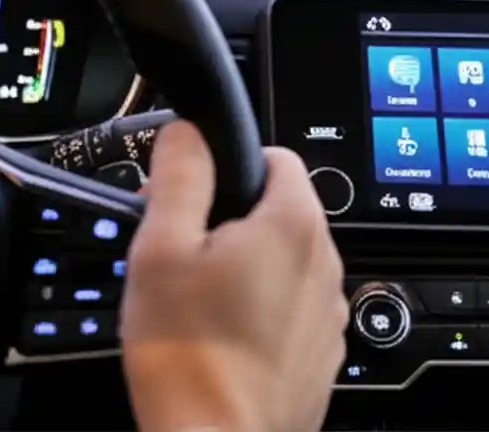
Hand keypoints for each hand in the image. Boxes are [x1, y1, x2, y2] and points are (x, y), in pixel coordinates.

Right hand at [120, 121, 346, 431]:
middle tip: (178, 253)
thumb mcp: (160, 245)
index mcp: (292, 226)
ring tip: (195, 301)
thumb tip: (189, 131)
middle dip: (227, 219)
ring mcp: (328, 313)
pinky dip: (256, 311)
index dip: (225, 164)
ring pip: (282, 261)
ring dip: (242, 267)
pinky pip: (288, 308)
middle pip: (278, 210)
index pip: (276, 155)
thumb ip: (179, 174)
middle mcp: (325, 265)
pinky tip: (216, 336)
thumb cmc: (189, 356)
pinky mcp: (320, 353)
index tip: (191, 194)